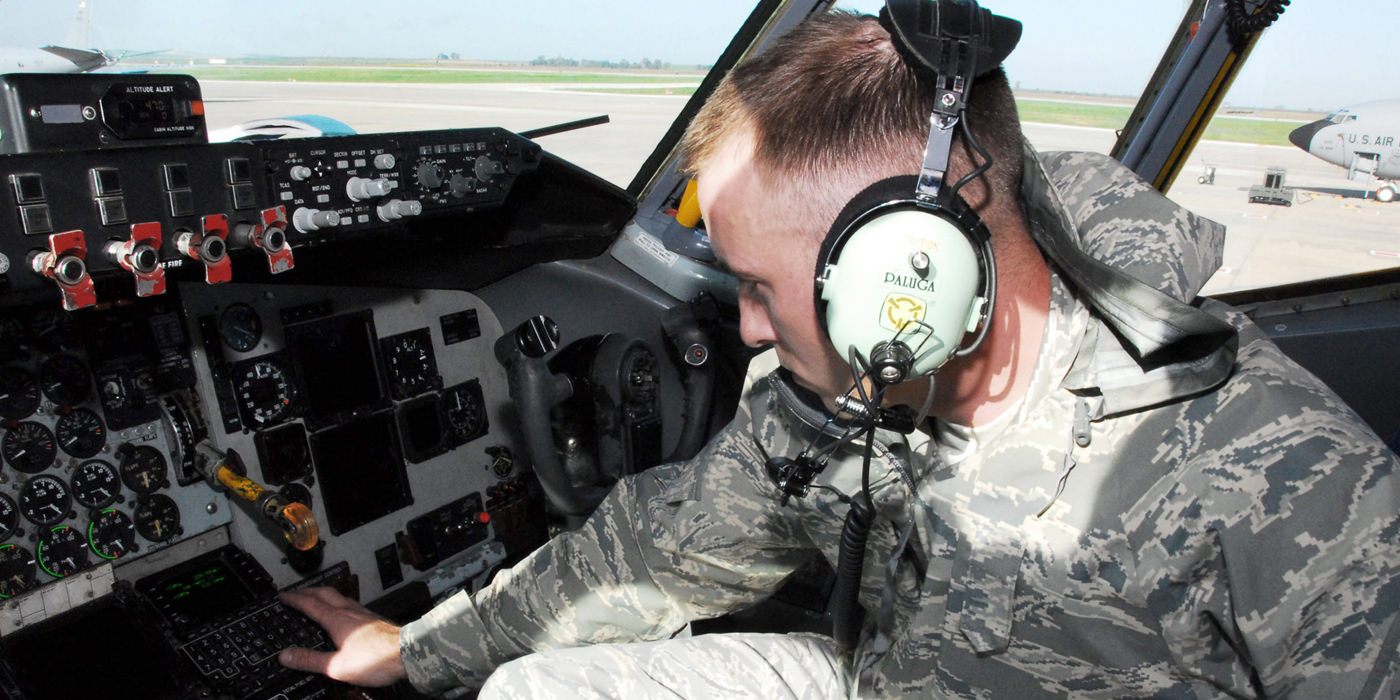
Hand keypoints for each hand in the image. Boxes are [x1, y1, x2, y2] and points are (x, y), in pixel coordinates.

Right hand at [278, 586, 406, 686]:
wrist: (409, 653)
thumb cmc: (378, 659)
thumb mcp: (337, 666)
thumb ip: (310, 660)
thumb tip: (286, 655)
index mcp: (337, 620)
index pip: (309, 604)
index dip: (293, 599)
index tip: (282, 596)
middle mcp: (350, 612)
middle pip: (324, 593)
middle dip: (307, 591)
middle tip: (295, 593)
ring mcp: (364, 613)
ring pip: (339, 596)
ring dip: (324, 594)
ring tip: (317, 597)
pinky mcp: (374, 619)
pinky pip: (351, 604)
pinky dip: (339, 602)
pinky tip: (344, 611)